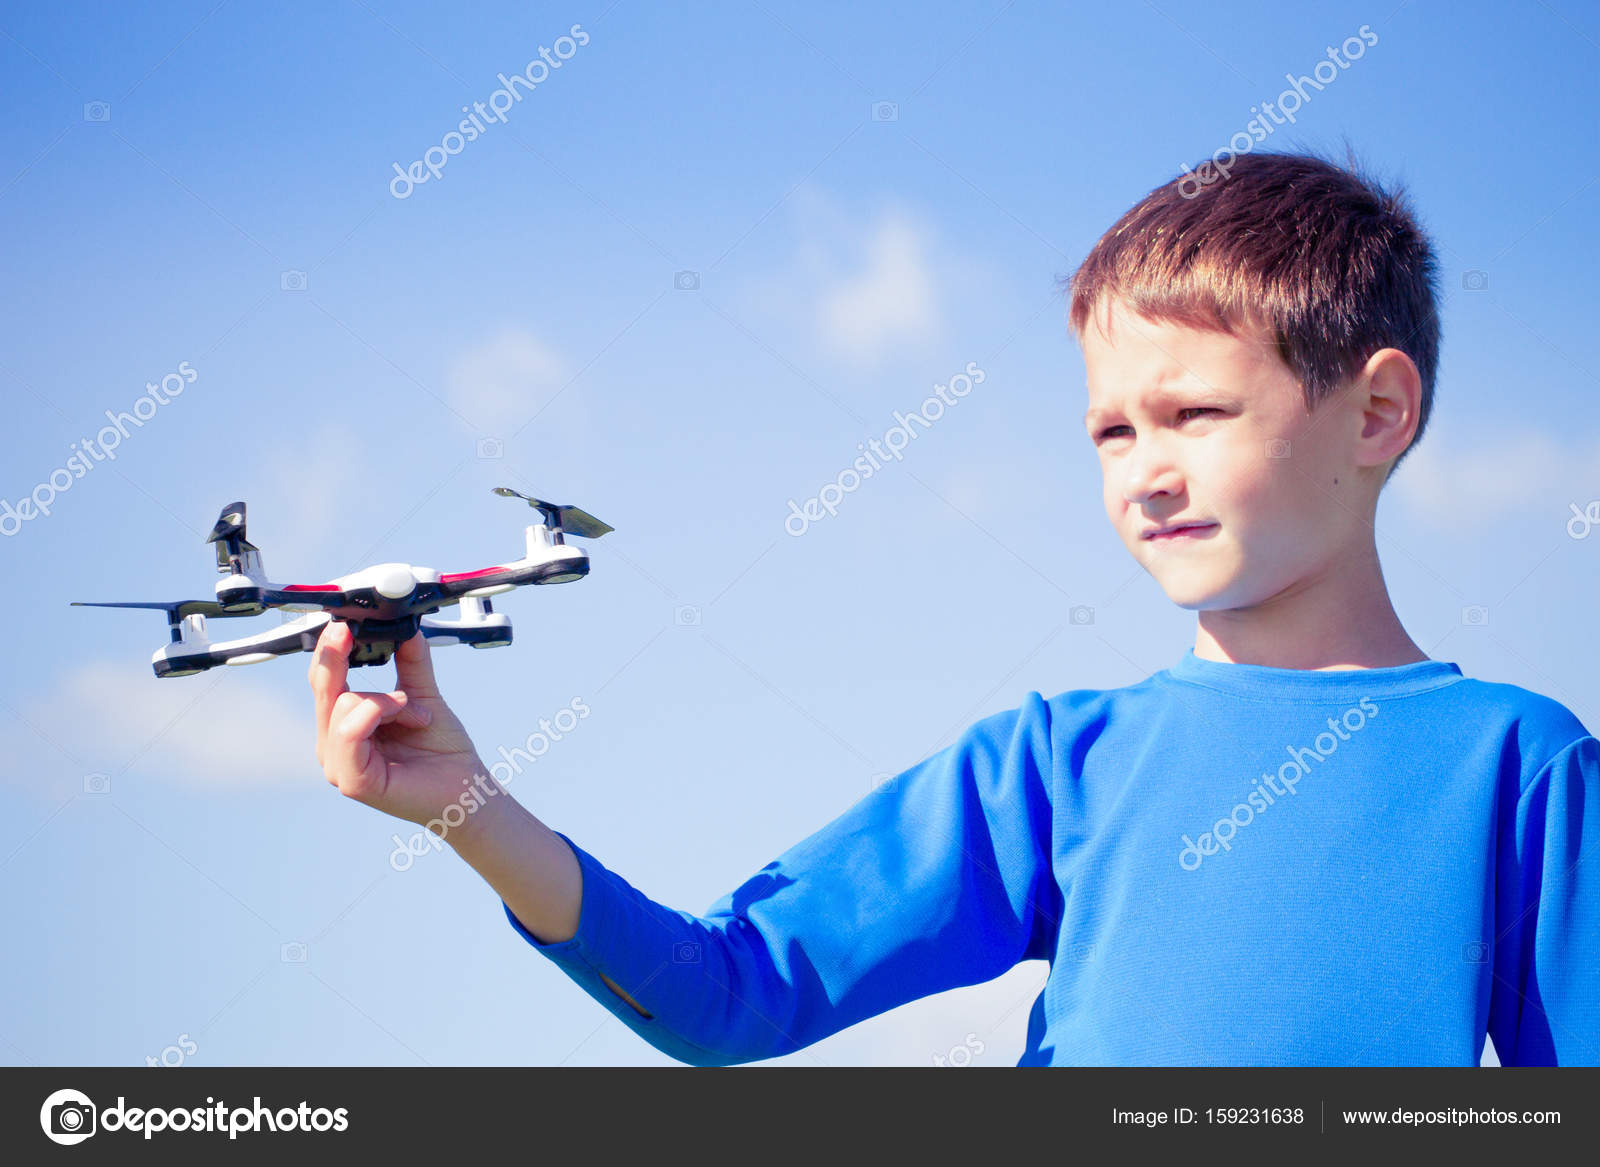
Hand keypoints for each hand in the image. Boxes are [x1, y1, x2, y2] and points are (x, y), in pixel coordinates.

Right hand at [309, 620, 491, 828]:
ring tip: (418, 715)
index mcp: (344, 726)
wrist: (467, 788)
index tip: (342, 623)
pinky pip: (350, 731)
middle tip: (349, 630)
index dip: (329, 651)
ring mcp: (338, 765)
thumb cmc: (443, 750)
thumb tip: (405, 627)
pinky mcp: (352, 781)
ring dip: (389, 700)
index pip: (324, 682)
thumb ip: (412, 662)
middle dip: (339, 657)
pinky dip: (382, 713)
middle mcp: (334, 745)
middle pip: (324, 689)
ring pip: (344, 705)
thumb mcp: (425, 695)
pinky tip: (414, 719)